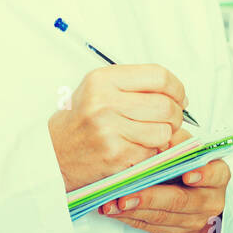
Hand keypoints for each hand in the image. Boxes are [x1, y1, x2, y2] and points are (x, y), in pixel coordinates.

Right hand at [48, 64, 186, 192]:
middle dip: (175, 115)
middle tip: (169, 121)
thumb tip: (179, 95)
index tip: (180, 98)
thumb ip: (135, 86)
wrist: (52, 155)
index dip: (177, 88)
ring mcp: (110, 130)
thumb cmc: (80, 123)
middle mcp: (105, 102)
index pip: (158, 76)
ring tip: (149, 136)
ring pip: (163, 131)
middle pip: (166, 105)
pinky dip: (151, 153)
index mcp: (102, 80)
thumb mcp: (99, 91)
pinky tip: (135, 149)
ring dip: (164, 136)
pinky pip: (152, 152)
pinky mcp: (116, 155)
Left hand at [98, 127, 228, 232]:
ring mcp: (194, 218)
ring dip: (134, 210)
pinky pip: (151, 226)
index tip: (188, 175)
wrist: (196, 198)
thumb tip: (160, 138)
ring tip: (113, 202)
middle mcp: (209, 199)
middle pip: (180, 200)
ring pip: (161, 217)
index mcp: (218, 174)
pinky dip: (130, 218)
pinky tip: (115, 210)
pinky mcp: (177, 231)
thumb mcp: (188, 149)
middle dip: (150, 198)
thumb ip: (177, 143)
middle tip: (126, 195)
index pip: (214, 174)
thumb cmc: (190, 166)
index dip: (202, 175)